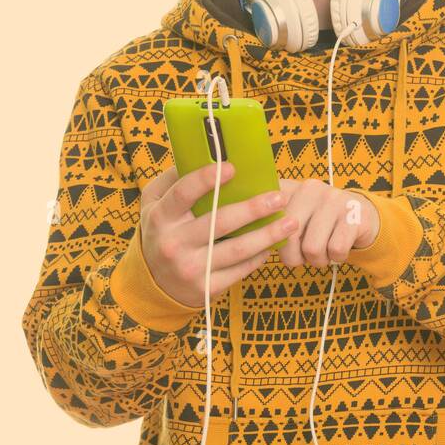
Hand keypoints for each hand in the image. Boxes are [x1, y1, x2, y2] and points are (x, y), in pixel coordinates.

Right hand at [139, 162, 298, 307]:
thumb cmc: (162, 231)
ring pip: (237, 249)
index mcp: (160, 217)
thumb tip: (202, 155)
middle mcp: (173, 244)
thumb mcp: (154, 203)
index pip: (183, 194)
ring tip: (291, 222)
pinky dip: (260, 256)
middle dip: (253, 209)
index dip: (206, 180)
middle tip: (279, 197)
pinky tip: (274, 243)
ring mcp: (191, 268)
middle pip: (220, 222)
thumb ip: (172, 179)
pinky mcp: (206, 289)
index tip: (232, 168)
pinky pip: (240, 269)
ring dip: (268, 235)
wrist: (154, 283)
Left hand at [275, 178, 379, 267]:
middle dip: (295, 257)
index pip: (265, 216)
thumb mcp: (295, 216)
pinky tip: (339, 248)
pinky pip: (336, 249)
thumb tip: (259, 247)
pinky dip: (337, 258)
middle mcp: (308, 188)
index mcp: (288, 189)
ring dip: (318, 260)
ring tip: (324, 252)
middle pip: (287, 238)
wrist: (362, 214)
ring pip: (312, 248)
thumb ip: (272, 223)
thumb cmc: (320, 223)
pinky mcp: (354, 214)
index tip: (277, 244)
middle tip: (304, 256)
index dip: (268, 239)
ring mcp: (333, 199)